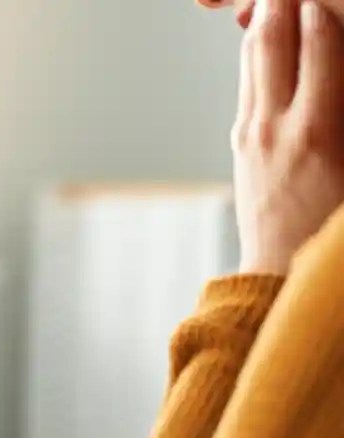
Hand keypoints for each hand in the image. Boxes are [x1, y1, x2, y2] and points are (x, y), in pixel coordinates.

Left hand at [232, 0, 343, 273]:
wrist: (282, 273)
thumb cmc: (334, 227)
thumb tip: (337, 74)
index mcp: (318, 130)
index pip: (320, 46)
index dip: (323, 7)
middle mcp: (275, 126)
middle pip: (272, 42)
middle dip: (284, 1)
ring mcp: (251, 133)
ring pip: (253, 59)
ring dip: (267, 19)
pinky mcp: (239, 143)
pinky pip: (248, 84)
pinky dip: (259, 53)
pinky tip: (270, 35)